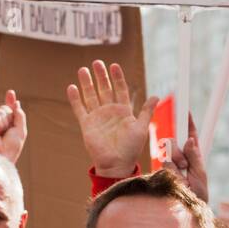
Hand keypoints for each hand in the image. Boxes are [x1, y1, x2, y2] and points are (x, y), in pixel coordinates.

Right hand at [0, 89, 26, 163]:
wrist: (1, 155)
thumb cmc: (11, 147)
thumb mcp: (21, 130)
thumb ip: (20, 116)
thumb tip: (16, 103)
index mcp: (9, 126)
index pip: (9, 110)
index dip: (10, 101)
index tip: (10, 92)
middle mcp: (0, 124)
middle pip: (6, 108)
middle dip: (9, 115)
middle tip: (7, 129)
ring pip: (0, 111)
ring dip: (4, 121)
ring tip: (1, 133)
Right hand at [67, 60, 157, 177]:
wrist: (117, 165)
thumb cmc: (131, 149)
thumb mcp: (141, 128)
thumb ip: (146, 111)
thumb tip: (156, 96)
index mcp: (123, 111)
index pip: (120, 89)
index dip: (117, 77)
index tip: (114, 65)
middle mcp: (109, 112)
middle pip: (104, 89)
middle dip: (101, 76)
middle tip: (97, 62)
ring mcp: (97, 117)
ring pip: (91, 96)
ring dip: (87, 83)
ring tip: (83, 70)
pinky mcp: (87, 125)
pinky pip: (80, 109)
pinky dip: (75, 99)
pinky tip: (72, 87)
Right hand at [161, 113, 207, 202]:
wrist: (187, 210)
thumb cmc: (198, 194)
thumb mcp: (200, 174)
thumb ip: (195, 157)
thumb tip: (190, 140)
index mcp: (193, 156)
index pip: (190, 136)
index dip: (188, 123)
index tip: (186, 111)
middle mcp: (180, 158)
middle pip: (176, 142)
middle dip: (179, 152)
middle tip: (184, 166)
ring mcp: (170, 165)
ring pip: (169, 153)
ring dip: (176, 164)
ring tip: (182, 178)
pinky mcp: (162, 172)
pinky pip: (165, 164)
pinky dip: (171, 171)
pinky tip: (176, 180)